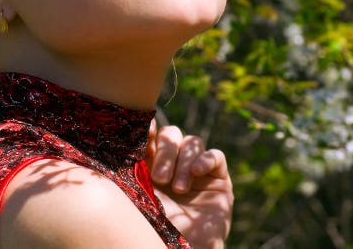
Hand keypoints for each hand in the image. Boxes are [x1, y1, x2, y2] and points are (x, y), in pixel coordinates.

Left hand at [146, 122, 232, 248]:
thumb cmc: (150, 227)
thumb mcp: (136, 191)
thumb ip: (134, 160)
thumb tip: (140, 126)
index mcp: (149, 164)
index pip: (151, 134)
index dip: (149, 128)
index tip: (145, 128)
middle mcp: (173, 164)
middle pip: (171, 135)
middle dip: (166, 152)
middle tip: (159, 179)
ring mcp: (196, 170)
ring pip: (193, 142)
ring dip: (183, 161)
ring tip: (178, 189)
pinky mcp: (218, 178)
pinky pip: (216, 155)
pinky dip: (206, 159)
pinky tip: (197, 173)